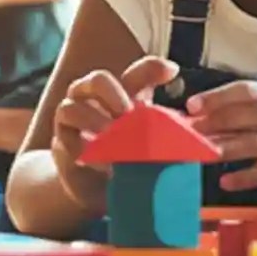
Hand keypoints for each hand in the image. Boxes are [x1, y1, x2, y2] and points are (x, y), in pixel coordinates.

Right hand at [51, 57, 177, 212]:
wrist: (95, 187)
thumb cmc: (127, 158)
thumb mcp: (150, 146)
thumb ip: (165, 138)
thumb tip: (196, 140)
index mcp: (122, 94)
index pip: (136, 73)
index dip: (152, 68)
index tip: (173, 72)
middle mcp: (93, 99)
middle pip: (97, 79)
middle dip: (112, 94)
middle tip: (128, 114)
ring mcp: (72, 118)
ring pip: (71, 106)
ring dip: (93, 122)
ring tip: (112, 139)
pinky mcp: (60, 143)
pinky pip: (64, 139)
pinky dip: (82, 150)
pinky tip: (100, 161)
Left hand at [187, 82, 256, 191]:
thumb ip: (234, 108)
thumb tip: (194, 115)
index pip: (246, 91)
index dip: (218, 96)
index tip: (192, 105)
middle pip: (254, 115)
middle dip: (221, 121)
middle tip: (194, 130)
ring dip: (230, 148)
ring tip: (205, 153)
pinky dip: (246, 178)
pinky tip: (225, 182)